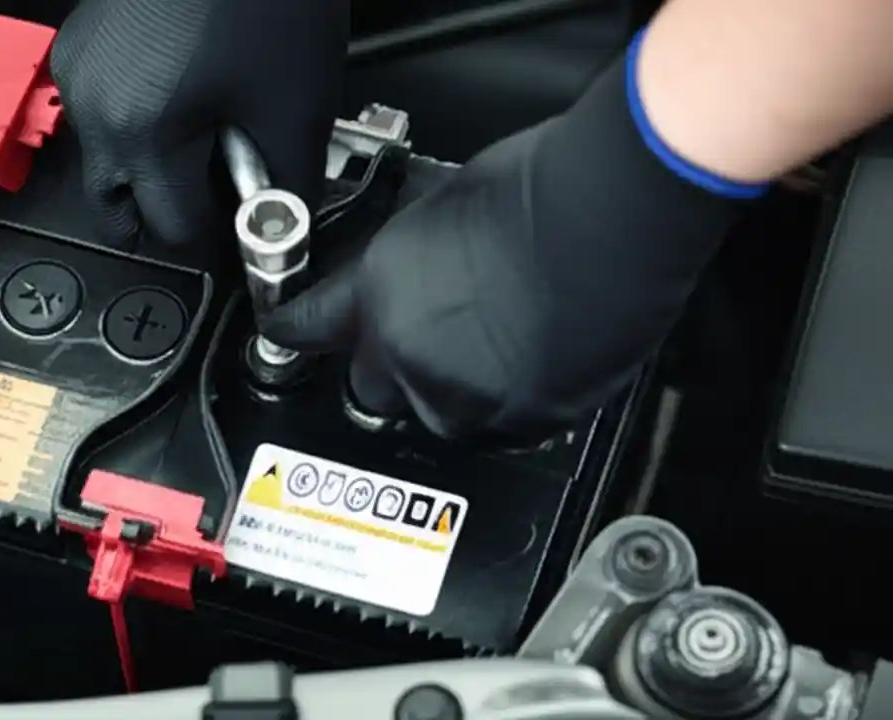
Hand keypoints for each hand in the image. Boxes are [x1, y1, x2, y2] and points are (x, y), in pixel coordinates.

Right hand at [51, 0, 347, 248]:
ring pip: (107, 166)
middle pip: (117, 212)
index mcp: (141, 131)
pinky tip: (187, 96)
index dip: (217, 237)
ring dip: (152, 172)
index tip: (241, 227)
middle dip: (169, 217)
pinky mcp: (81, 49)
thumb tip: (283, 228)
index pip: (171, 232)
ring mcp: (79, 75)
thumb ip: (289, 184)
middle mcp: (94, 108)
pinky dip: (140, 127)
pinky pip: (101, 116)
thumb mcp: (297, 104)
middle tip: (219, 197)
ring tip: (210, 134)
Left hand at [262, 59, 746, 439]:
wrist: (615, 214)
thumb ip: (407, 260)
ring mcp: (464, 395)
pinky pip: (498, 429)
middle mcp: (407, 353)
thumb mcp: (440, 207)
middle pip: (370, 387)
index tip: (286, 336)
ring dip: (455, 390)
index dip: (293, 332)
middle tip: (437, 334)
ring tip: (502, 339)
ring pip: (437, 414)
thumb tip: (412, 271)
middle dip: (393, 367)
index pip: (303, 327)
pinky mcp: (522, 421)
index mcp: (378, 291)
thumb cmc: (541, 187)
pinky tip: (535, 356)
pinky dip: (509, 405)